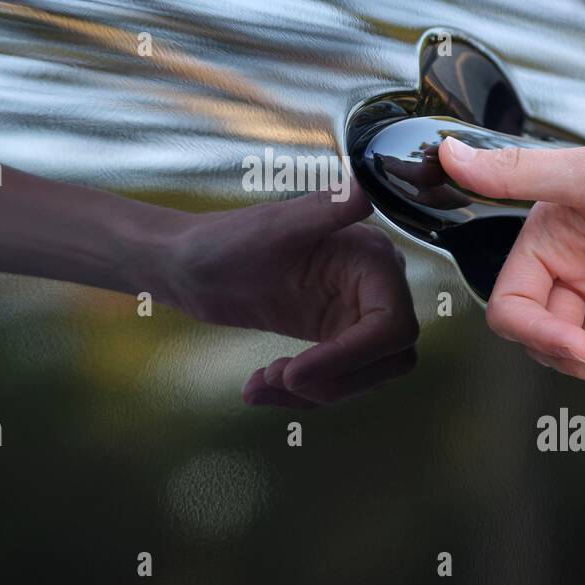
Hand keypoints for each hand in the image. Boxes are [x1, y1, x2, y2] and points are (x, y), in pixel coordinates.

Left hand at [159, 185, 418, 406]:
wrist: (190, 265)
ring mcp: (355, 315)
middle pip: (387, 360)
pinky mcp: (332, 339)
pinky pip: (335, 380)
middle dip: (334, 380)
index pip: (394, 326)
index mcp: (371, 258)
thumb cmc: (226, 240)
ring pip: (362, 378)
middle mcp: (374, 288)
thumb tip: (367, 190)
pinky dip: (299, 394)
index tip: (299, 374)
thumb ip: (325, 210)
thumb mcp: (274, 227)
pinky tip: (259, 385)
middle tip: (279, 380)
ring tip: (260, 384)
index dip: (354, 358)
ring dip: (313, 393)